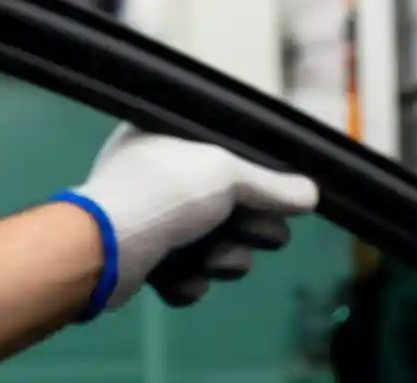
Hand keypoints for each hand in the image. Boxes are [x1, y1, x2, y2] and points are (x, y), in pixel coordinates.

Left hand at [56, 125, 317, 318]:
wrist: (105, 251)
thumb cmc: (163, 194)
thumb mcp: (228, 175)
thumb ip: (272, 185)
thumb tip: (311, 194)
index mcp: (168, 136)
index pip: (228, 154)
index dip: (258, 180)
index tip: (281, 199)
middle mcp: (157, 174)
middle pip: (227, 205)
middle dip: (247, 229)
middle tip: (260, 236)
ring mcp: (148, 219)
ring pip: (209, 244)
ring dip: (221, 258)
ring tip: (213, 261)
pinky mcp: (142, 260)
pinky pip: (183, 272)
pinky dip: (187, 280)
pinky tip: (181, 277)